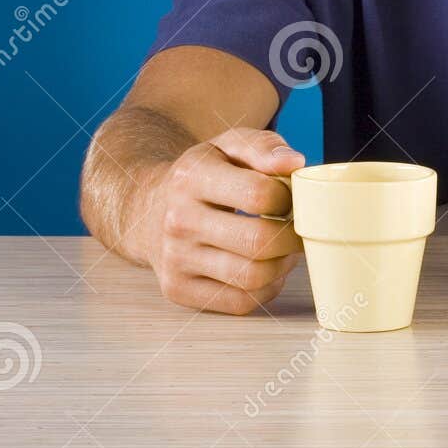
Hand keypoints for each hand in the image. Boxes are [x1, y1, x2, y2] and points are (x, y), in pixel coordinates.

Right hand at [134, 127, 304, 314]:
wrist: (148, 209)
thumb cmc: (202, 176)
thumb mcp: (228, 146)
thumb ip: (264, 146)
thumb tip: (295, 163)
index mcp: (191, 178)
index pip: (259, 194)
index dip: (289, 198)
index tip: (292, 198)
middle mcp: (178, 220)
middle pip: (258, 241)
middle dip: (292, 237)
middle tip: (299, 228)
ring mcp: (175, 259)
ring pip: (252, 277)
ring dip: (282, 265)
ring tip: (283, 248)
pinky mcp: (177, 289)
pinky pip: (240, 302)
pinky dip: (265, 288)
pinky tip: (265, 267)